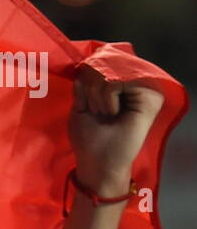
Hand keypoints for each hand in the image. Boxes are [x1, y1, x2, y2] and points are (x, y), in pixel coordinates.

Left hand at [69, 67, 164, 194]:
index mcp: (117, 90)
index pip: (98, 67)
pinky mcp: (149, 97)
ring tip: (104, 113)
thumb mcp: (80, 108)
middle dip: (90, 89)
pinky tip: (112, 113)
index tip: (85, 101)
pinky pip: (116, 82)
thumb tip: (84, 69)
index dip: (86, 79)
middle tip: (95, 111)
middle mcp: (132, 87)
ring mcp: (143, 91)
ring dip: (96, 96)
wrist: (99, 162)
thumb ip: (83, 87)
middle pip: (103, 66)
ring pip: (108, 73)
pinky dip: (106, 98)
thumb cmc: (89, 138)